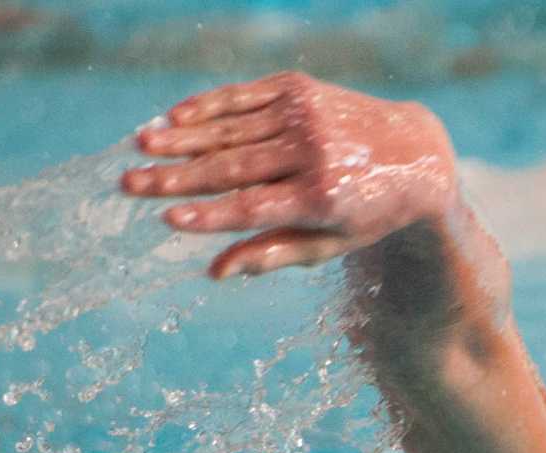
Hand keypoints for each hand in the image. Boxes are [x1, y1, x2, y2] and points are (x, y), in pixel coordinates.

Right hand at [122, 72, 458, 278]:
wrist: (415, 153)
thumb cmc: (365, 212)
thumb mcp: (329, 244)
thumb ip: (272, 254)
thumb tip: (215, 271)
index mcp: (321, 198)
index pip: (252, 208)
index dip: (208, 215)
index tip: (166, 219)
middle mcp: (313, 152)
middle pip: (231, 167)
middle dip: (176, 176)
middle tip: (129, 182)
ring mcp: (306, 115)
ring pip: (232, 129)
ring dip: (182, 137)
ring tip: (140, 145)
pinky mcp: (300, 88)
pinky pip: (245, 96)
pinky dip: (209, 106)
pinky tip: (175, 115)